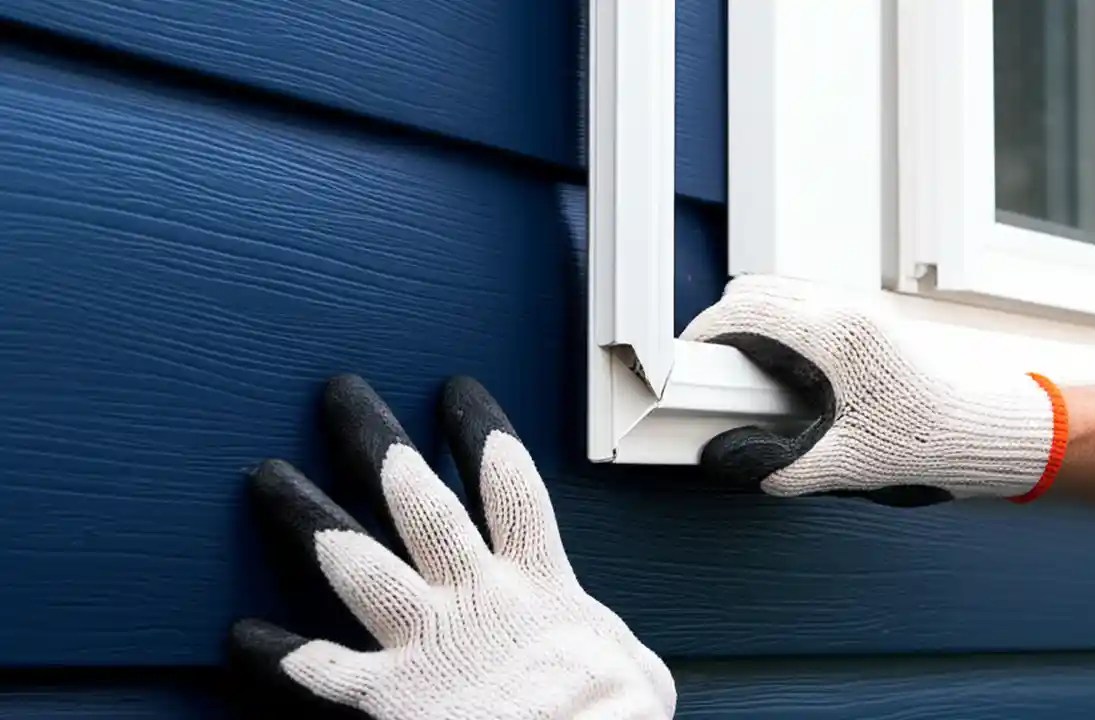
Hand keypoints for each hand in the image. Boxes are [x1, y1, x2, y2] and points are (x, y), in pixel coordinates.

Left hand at [229, 375, 675, 718]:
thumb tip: (623, 668)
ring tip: (269, 477)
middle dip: (374, 442)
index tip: (455, 393)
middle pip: (415, 498)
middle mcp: (475, 595)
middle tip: (341, 398)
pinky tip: (241, 636)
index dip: (480, 431)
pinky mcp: (393, 697)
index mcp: (538, 582)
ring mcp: (428, 641)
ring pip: (356, 560)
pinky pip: (322, 670)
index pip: (506, 485)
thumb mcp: (636, 674)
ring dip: (309, 516)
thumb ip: (612, 651)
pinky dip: (279, 657)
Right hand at [681, 275, 1066, 505]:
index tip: (685, 358)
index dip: (705, 333)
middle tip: (703, 364)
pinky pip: (801, 305)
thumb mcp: (846, 464)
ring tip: (733, 366)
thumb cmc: (923, 444)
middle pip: (755, 292)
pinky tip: (774, 366)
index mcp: (834, 338)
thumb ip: (781, 467)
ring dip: (747, 320)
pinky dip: (774, 323)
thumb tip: (731, 463)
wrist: (980, 432)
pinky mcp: (864, 322)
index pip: (747, 313)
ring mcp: (855, 312)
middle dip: (720, 323)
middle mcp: (843, 312)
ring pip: (778, 293)